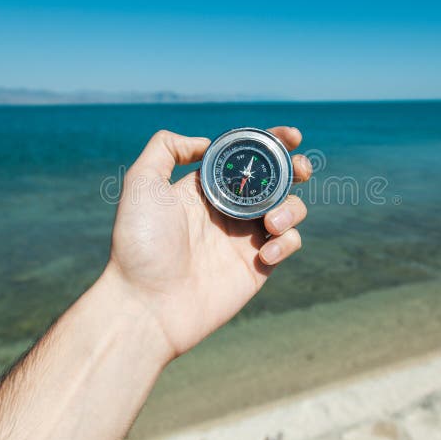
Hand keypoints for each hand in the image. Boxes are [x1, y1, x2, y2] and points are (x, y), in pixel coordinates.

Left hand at [107, 127, 311, 357]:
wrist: (147, 303)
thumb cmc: (140, 244)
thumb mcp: (141, 183)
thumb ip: (165, 148)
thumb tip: (205, 142)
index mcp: (207, 188)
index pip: (245, 157)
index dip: (272, 142)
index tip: (291, 136)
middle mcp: (229, 209)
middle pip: (276, 179)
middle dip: (296, 168)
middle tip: (300, 170)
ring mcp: (246, 238)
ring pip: (290, 208)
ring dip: (291, 207)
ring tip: (270, 222)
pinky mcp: (258, 266)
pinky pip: (288, 243)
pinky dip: (286, 241)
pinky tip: (263, 253)